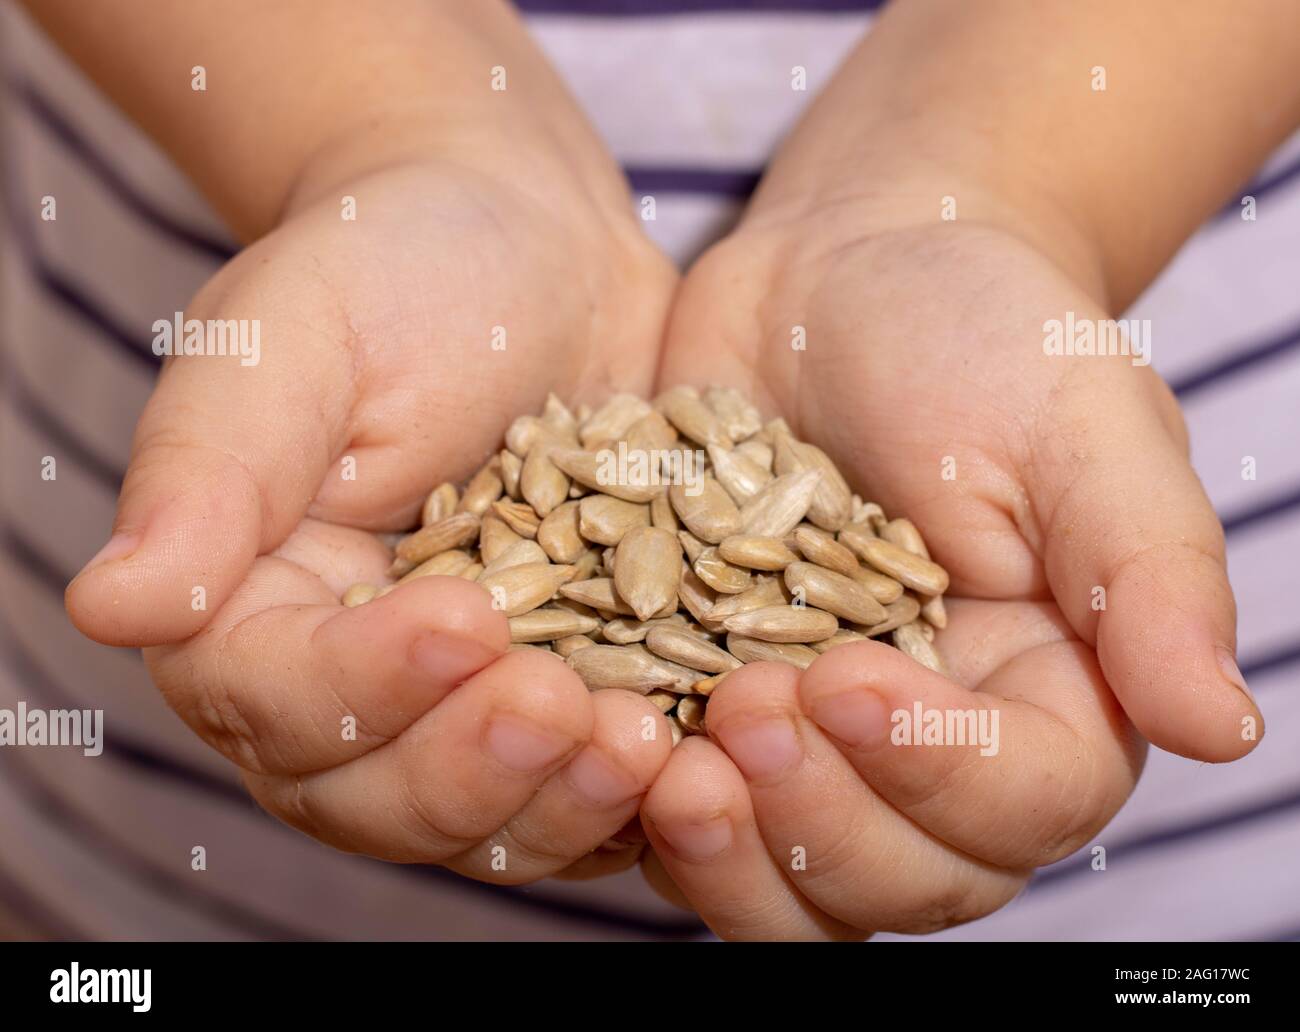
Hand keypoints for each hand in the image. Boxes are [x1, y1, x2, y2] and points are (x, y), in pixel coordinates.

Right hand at [66, 141, 677, 882]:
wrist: (534, 253)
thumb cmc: (396, 268)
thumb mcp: (292, 340)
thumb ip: (208, 472)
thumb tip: (109, 607)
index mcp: (254, 609)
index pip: (278, 701)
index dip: (363, 690)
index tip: (463, 622)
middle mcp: (352, 683)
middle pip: (382, 799)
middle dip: (475, 773)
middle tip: (568, 711)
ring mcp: (469, 702)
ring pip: (492, 819)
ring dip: (565, 806)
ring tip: (649, 747)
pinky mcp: (573, 691)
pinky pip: (593, 783)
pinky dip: (643, 793)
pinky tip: (706, 752)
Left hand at [638, 207, 1261, 938]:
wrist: (834, 280)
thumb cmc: (975, 330)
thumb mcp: (1079, 422)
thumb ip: (1149, 573)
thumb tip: (1223, 727)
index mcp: (1049, 694)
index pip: (1025, 804)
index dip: (939, 776)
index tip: (848, 677)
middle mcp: (932, 747)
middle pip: (903, 878)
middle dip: (820, 824)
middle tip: (741, 712)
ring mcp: (812, 741)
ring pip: (788, 882)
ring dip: (727, 855)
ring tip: (660, 762)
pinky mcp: (705, 707)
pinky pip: (679, 808)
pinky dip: (636, 804)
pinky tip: (589, 733)